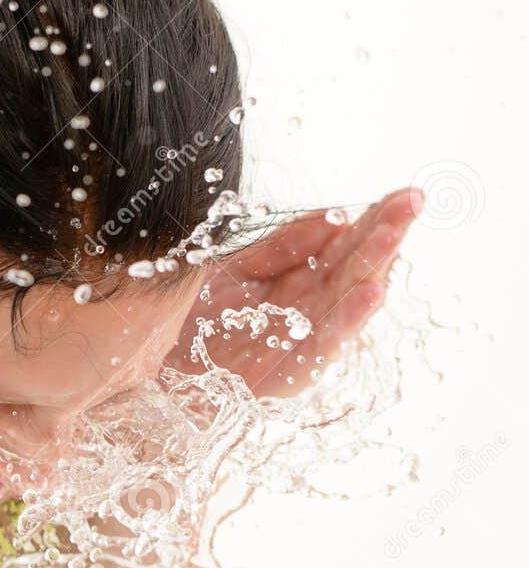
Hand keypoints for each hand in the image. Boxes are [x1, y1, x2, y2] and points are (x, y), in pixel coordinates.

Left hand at [165, 187, 421, 396]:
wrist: (153, 368)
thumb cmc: (194, 321)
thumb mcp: (236, 268)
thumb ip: (283, 246)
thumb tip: (334, 216)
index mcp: (300, 282)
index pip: (346, 246)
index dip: (375, 219)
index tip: (404, 193)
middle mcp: (308, 311)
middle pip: (355, 268)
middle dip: (385, 234)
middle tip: (413, 201)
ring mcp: (302, 342)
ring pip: (348, 302)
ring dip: (375, 268)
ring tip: (396, 236)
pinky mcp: (288, 374)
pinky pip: (324, 345)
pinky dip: (348, 319)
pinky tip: (370, 293)